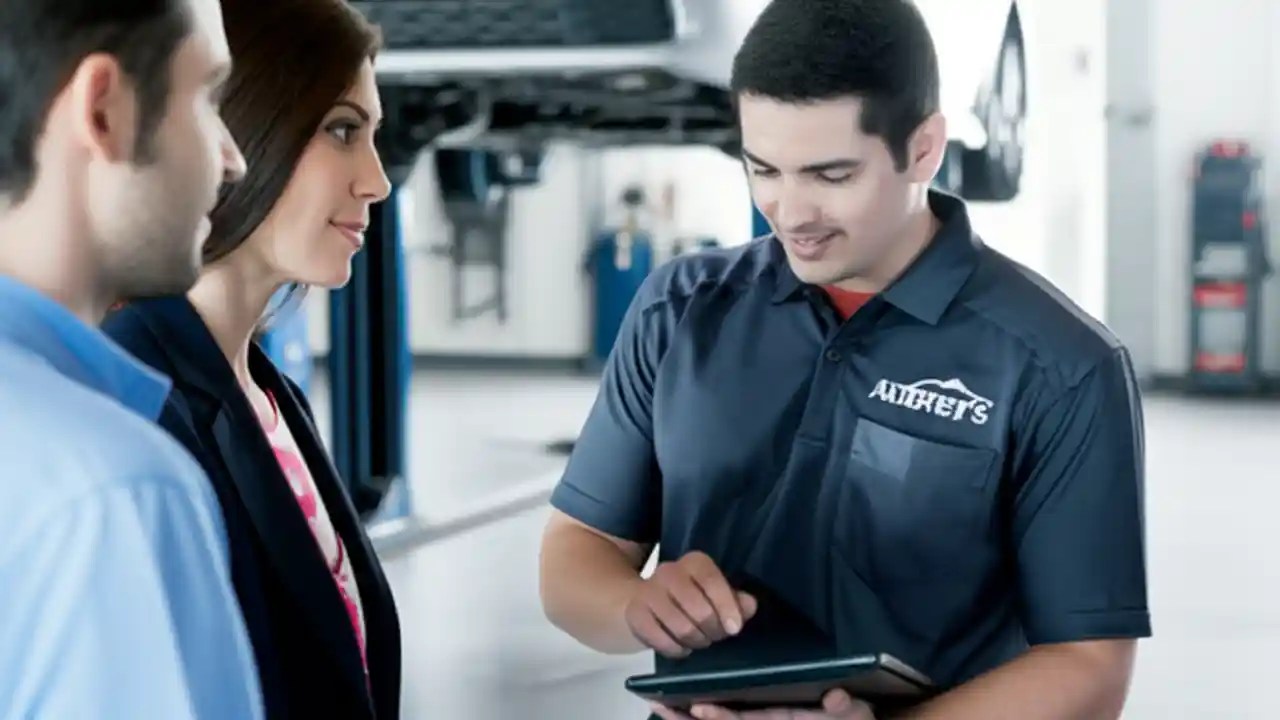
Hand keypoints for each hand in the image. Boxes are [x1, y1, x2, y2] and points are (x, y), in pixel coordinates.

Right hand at [624, 550, 757, 657]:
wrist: (641, 602)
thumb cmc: (688, 600)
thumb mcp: (714, 595)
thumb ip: (735, 600)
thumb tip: (750, 605)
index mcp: (694, 563)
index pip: (712, 581)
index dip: (726, 606)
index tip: (734, 628)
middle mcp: (669, 571)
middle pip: (699, 609)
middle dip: (712, 630)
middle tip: (715, 636)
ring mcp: (648, 592)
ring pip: (682, 628)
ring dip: (695, 642)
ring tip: (699, 641)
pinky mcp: (635, 614)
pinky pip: (661, 640)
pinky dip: (676, 650)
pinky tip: (680, 647)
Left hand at [651, 689, 874, 719]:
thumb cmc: (852, 718)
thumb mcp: (854, 714)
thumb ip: (845, 708)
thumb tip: (837, 698)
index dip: (722, 718)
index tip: (699, 708)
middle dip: (686, 718)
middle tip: (656, 704)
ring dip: (684, 716)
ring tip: (655, 702)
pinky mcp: (756, 715)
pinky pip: (725, 715)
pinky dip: (700, 711)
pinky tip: (679, 701)